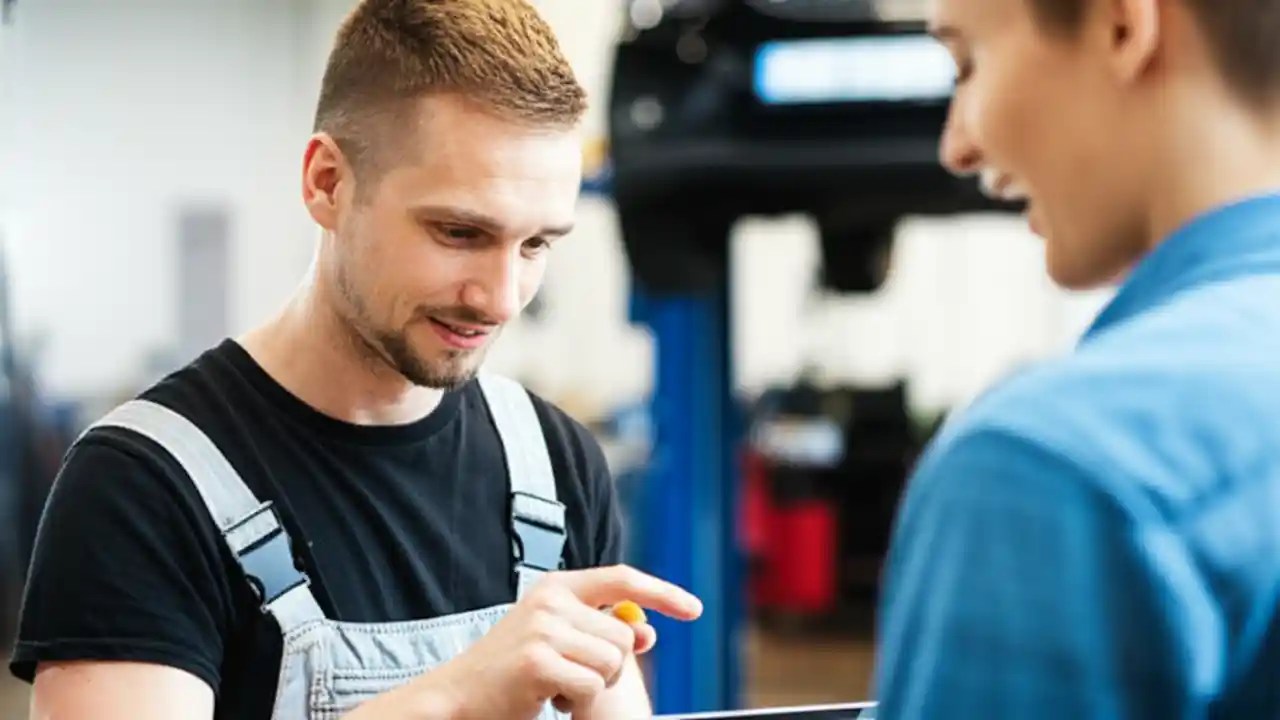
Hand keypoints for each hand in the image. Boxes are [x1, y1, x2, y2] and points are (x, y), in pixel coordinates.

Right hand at [422, 565, 701, 718]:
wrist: (458, 697)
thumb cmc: (511, 672)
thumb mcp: (557, 639)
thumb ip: (600, 630)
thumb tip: (649, 633)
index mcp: (557, 587)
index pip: (622, 578)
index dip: (662, 592)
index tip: (694, 609)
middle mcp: (550, 601)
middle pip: (624, 636)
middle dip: (609, 667)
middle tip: (569, 676)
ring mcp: (542, 629)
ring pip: (613, 663)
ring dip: (593, 686)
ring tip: (556, 686)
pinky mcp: (537, 662)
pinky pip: (592, 687)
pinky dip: (577, 702)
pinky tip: (548, 698)